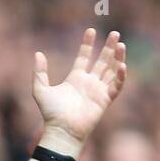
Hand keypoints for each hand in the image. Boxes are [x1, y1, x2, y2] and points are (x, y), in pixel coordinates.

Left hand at [32, 29, 126, 153]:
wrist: (61, 130)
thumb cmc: (51, 113)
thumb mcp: (40, 89)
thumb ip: (39, 72)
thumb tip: (38, 53)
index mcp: (75, 78)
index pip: (84, 57)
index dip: (88, 44)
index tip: (91, 30)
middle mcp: (89, 83)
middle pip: (102, 61)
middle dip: (109, 47)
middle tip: (115, 33)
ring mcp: (98, 90)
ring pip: (111, 70)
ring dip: (117, 58)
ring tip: (121, 44)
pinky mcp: (105, 99)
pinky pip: (116, 86)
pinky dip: (120, 76)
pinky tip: (122, 65)